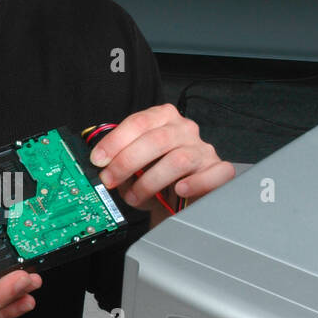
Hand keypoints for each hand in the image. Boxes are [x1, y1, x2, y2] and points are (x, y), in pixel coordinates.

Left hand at [89, 104, 235, 210]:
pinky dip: (194, 184)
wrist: (179, 199)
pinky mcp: (218, 170)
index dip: (116, 141)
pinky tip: (179, 190)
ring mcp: (203, 150)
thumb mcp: (135, 164)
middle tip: (110, 180)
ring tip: (135, 196)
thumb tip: (100, 166)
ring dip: (150, 182)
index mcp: (163, 118)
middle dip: (127, 162)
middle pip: (157, 139)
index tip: (99, 159)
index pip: (139, 122)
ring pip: (178, 160)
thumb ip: (120, 159)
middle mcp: (185, 130)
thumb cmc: (156, 177)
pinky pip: (212, 175)